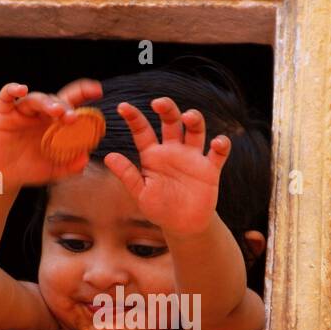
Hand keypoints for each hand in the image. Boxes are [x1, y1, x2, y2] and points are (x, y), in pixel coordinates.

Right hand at [0, 78, 102, 187]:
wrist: (2, 177)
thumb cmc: (29, 170)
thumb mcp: (53, 171)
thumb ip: (70, 167)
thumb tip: (85, 159)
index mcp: (55, 123)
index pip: (71, 103)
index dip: (83, 93)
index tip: (97, 91)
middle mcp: (40, 114)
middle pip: (55, 100)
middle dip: (66, 106)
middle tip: (72, 118)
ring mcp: (21, 112)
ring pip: (36, 99)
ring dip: (47, 102)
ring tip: (57, 112)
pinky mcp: (3, 113)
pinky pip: (6, 95)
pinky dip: (13, 89)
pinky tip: (22, 89)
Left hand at [103, 98, 230, 236]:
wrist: (183, 226)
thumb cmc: (159, 209)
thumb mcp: (140, 194)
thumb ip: (128, 175)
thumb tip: (109, 157)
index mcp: (153, 155)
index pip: (143, 131)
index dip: (133, 118)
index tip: (122, 107)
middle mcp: (173, 151)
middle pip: (171, 121)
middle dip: (166, 108)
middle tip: (158, 103)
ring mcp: (192, 158)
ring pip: (195, 130)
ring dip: (194, 119)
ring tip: (188, 117)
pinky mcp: (210, 169)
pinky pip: (219, 153)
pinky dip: (221, 144)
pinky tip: (217, 143)